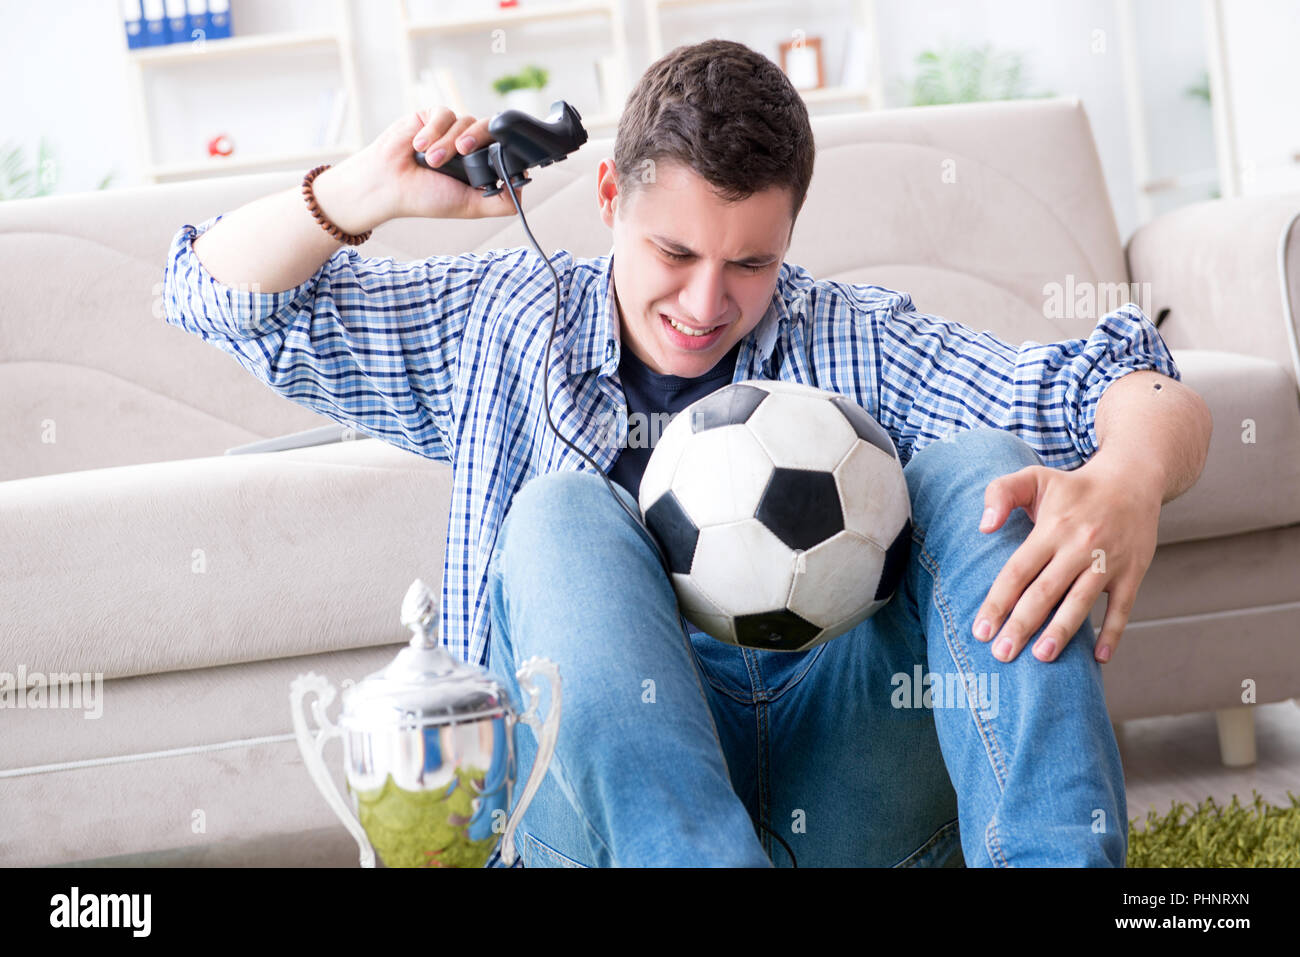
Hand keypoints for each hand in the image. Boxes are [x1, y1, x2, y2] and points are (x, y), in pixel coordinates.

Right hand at [345, 107, 527, 222]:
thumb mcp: (468, 206)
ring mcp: (452, 131)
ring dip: (448, 141)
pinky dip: (434, 130)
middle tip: (463, 151)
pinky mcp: (433, 117)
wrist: (388, 184)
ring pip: (466, 121)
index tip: (494, 158)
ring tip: (432, 161)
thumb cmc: (424, 197)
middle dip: (477, 138)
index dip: (501, 149)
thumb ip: (500, 203)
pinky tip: (419, 145)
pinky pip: (445, 113)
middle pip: (489, 129)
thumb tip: (523, 190)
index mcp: (480, 166)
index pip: (503, 149)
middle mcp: (469, 147)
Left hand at [970, 458, 1160, 664]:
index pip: (1017, 571)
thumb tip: (983, 526)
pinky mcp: (1133, 572)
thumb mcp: (1033, 477)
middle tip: (1001, 653)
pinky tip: (1098, 657)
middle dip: (1021, 625)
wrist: (1132, 479)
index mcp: (1051, 529)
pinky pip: (1123, 608)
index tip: (981, 631)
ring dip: (1061, 632)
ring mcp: (1107, 561)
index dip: (997, 602)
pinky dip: (1112, 633)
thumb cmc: (1073, 486)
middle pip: (1044, 592)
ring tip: (1041, 657)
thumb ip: (1000, 493)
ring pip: (1080, 602)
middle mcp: (1079, 546)